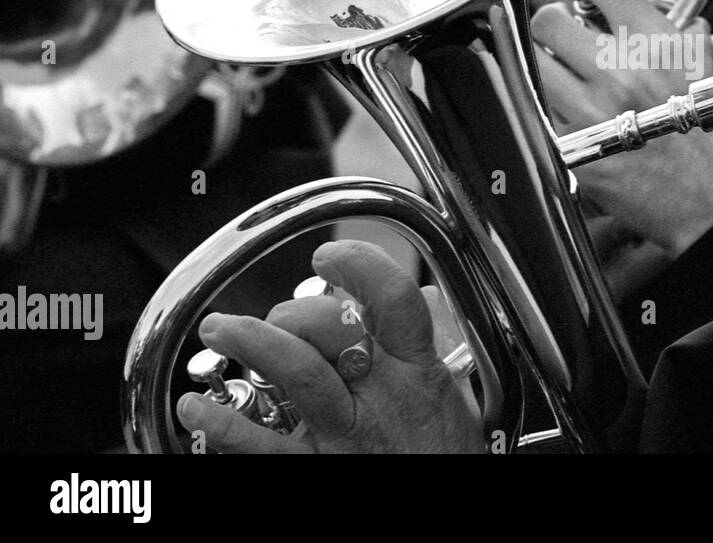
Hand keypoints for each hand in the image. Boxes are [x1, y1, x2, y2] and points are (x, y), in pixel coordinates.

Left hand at [176, 240, 481, 453]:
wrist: (450, 519)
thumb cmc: (445, 462)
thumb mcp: (455, 401)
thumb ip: (429, 352)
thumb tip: (422, 304)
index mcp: (419, 373)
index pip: (395, 298)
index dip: (361, 264)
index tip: (334, 256)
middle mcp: (381, 398)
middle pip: (334, 330)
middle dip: (296, 310)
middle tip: (279, 316)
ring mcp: (344, 435)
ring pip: (295, 371)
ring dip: (250, 342)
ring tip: (219, 329)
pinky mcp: (314, 471)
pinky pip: (261, 446)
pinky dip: (221, 426)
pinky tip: (195, 408)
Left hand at [531, 0, 712, 258]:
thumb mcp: (712, 72)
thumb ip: (682, 37)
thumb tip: (666, 18)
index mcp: (657, 44)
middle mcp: (620, 71)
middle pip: (548, 20)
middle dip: (555, 27)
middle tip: (568, 41)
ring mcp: (591, 112)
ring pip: (533, 67)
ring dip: (546, 70)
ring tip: (567, 82)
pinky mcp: (573, 151)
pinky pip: (537, 114)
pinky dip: (549, 111)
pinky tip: (571, 119)